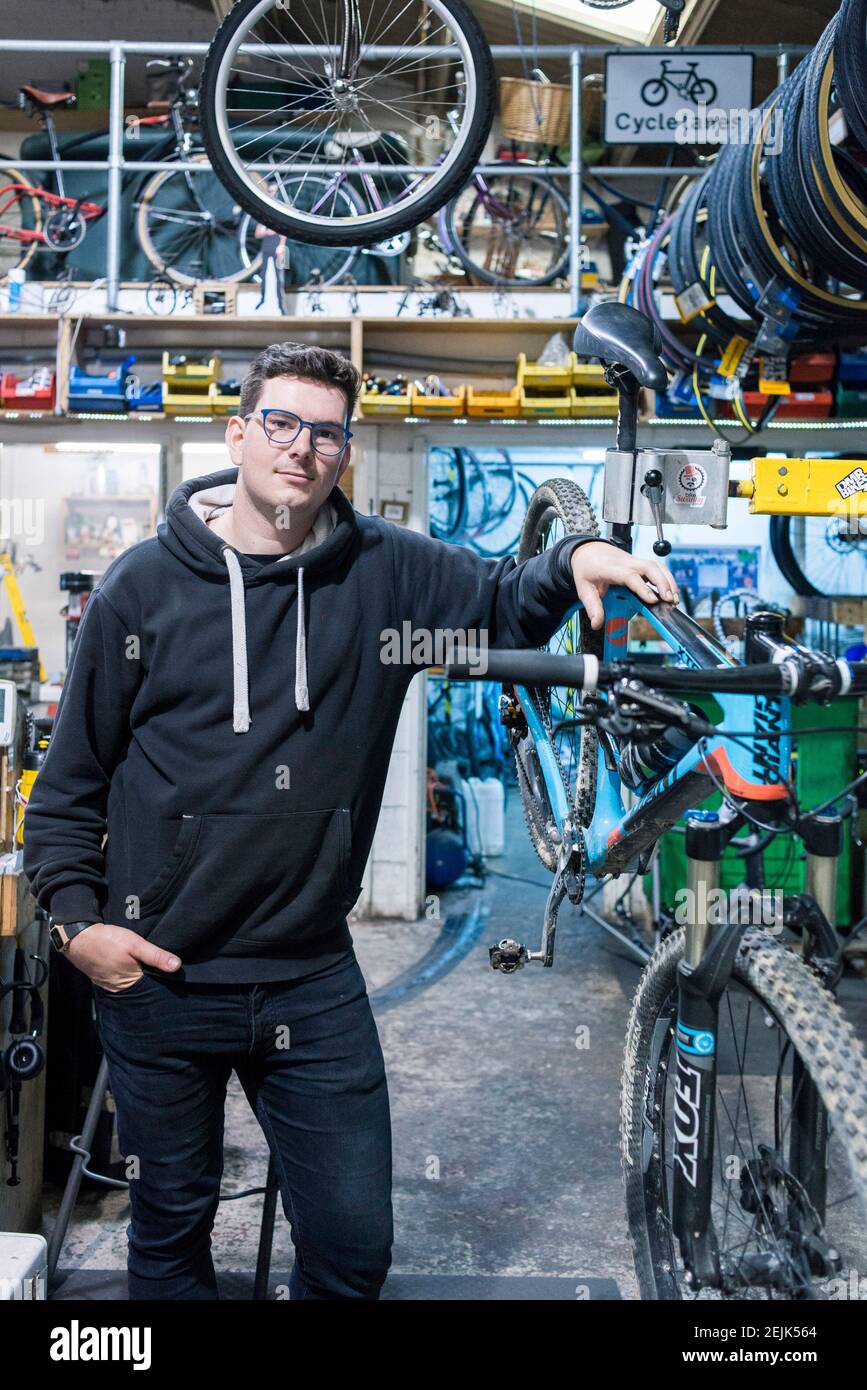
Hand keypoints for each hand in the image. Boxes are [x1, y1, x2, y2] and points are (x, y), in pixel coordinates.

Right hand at [65, 923, 181, 992]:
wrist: (78, 938)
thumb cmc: (107, 940)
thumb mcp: (135, 944)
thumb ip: (155, 956)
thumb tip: (177, 966)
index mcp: (130, 982)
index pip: (153, 985)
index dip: (163, 977)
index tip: (173, 972)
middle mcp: (120, 989)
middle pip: (142, 985)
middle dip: (151, 977)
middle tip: (161, 966)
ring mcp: (110, 986)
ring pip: (131, 983)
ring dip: (138, 976)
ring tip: (147, 965)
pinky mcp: (103, 980)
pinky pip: (120, 981)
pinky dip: (127, 975)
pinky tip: (131, 966)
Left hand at [570, 541, 678, 630]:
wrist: (588, 551)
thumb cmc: (587, 569)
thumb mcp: (583, 589)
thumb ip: (592, 607)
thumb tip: (597, 624)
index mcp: (611, 568)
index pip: (630, 576)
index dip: (643, 588)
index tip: (652, 600)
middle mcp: (626, 563)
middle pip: (650, 567)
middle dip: (663, 583)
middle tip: (670, 600)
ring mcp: (635, 561)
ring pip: (657, 566)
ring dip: (668, 581)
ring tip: (674, 599)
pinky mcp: (640, 564)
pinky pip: (657, 567)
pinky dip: (666, 578)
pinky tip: (671, 592)